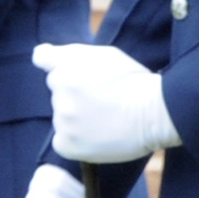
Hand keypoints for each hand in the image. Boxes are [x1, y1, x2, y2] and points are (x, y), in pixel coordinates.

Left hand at [34, 42, 178, 163]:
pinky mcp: (66, 143)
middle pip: (57, 91)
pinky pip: (62, 142)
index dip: (55, 65)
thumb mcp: (106, 55)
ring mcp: (61, 117)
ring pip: (62, 117)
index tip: (69, 73)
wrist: (156, 112)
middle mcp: (59, 87)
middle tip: (104, 101)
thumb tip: (43, 58)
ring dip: (77, 119)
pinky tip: (97, 137)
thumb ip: (73, 54)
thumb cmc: (136, 82)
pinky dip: (76, 142)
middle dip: (74, 94)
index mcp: (66, 63)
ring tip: (106, 121)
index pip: (42, 58)